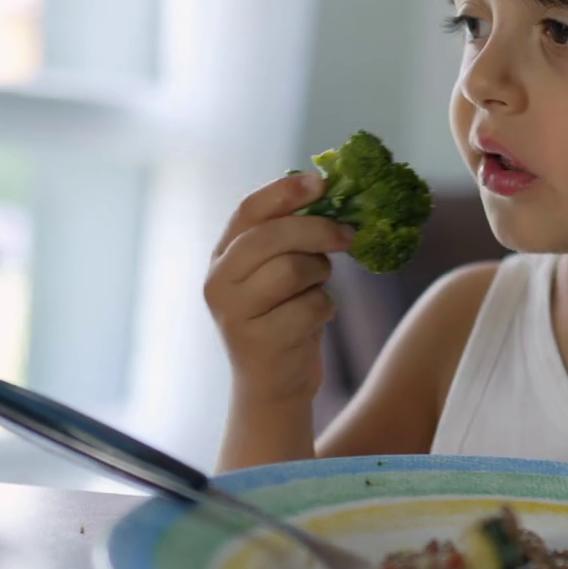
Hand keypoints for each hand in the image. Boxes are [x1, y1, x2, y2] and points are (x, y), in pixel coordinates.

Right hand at [205, 173, 351, 404]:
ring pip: (293, 269)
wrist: (273, 386)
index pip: (247, 211)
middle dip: (317, 230)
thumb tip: (331, 192)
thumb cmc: (283, 317)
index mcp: (222, 256)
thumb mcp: (279, 272)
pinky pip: (309, 307)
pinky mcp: (258, 342)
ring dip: (320, 275)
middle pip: (272, 237)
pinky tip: (314, 320)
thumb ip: (291, 237)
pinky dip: (324, 308)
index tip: (322, 182)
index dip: (285, 192)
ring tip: (316, 287)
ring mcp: (234, 314)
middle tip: (349, 235)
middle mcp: (218, 282)